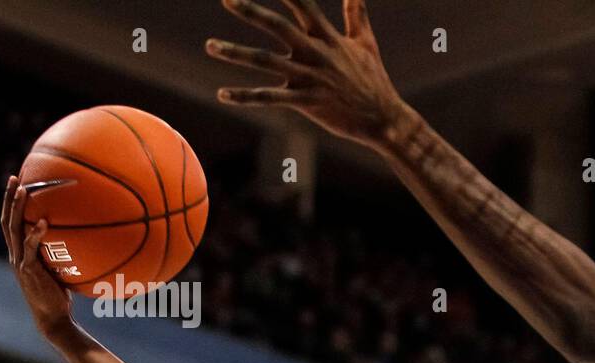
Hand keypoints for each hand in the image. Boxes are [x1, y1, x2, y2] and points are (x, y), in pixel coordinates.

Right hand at [0, 175, 73, 340]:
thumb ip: (64, 254)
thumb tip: (87, 239)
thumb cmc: (61, 295)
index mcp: (20, 253)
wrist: (54, 317)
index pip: (12, 223)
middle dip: (9, 198)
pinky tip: (43, 222)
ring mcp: (20, 261)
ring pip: (13, 229)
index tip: (18, 184)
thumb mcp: (61, 270)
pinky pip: (30, 248)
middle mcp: (15, 254)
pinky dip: (35, 234)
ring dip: (17, 208)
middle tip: (15, 178)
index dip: (11, 204)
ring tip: (24, 190)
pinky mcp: (29, 270)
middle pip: (7, 220)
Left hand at [207, 0, 405, 148]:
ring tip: (210, 46)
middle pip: (278, 26)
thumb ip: (356, 14)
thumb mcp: (366, 43)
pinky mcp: (306, 102)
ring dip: (236, 53)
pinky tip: (223, 94)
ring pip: (266, 62)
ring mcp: (309, 78)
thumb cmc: (375, 80)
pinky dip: (246, 96)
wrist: (384, 118)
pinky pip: (270, 98)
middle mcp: (315, 53)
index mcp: (327, 37)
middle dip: (250, 11)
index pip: (302, 3)